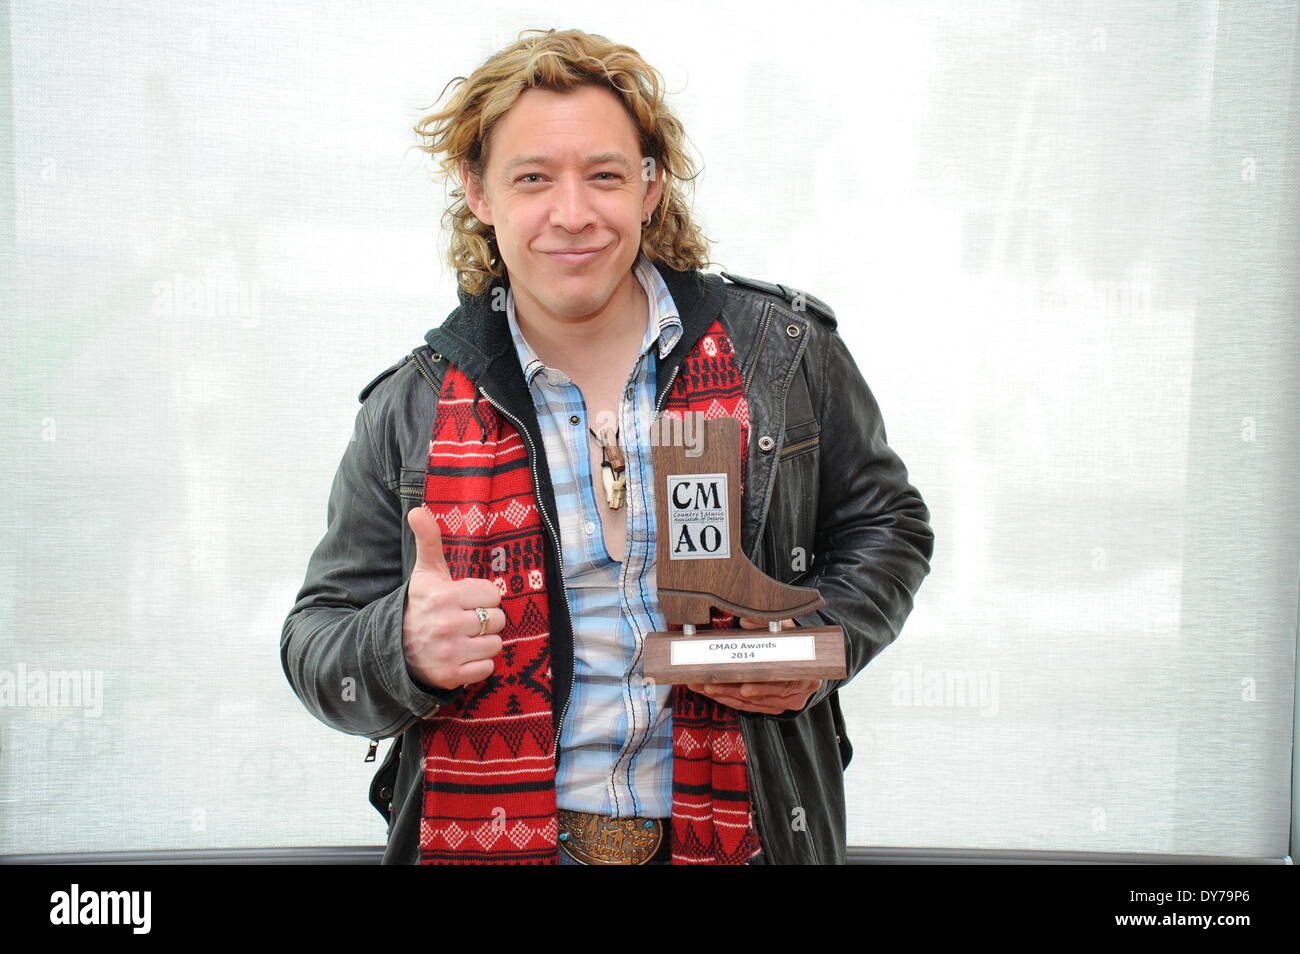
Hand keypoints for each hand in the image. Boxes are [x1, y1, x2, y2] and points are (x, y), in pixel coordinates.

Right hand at [402, 506, 504, 690]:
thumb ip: (428, 541)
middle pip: (498, 619)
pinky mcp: (451, 675)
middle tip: (467, 620)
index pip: (493, 594)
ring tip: (465, 638)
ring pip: (496, 644)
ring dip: (484, 642)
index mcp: (445, 596)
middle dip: (486, 620)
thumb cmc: (418, 606)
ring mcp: (450, 652)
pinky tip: (463, 656)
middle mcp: (448, 624)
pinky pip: (487, 668)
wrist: (393, 648)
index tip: (467, 601)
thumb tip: (417, 509)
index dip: (483, 597)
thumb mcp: (424, 573)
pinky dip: (479, 665)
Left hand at [687, 617, 820, 713]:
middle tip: (709, 684)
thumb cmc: (794, 644)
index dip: (763, 687)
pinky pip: (745, 707)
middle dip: (731, 690)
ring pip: (748, 704)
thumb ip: (769, 624)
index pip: (782, 685)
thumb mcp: (787, 630)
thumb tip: (747, 622)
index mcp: (803, 676)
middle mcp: (794, 695)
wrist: (805, 662)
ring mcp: (781, 704)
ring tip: (702, 685)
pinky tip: (711, 691)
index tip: (744, 688)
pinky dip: (727, 699)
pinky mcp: (769, 708)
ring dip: (724, 695)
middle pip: (759, 697)